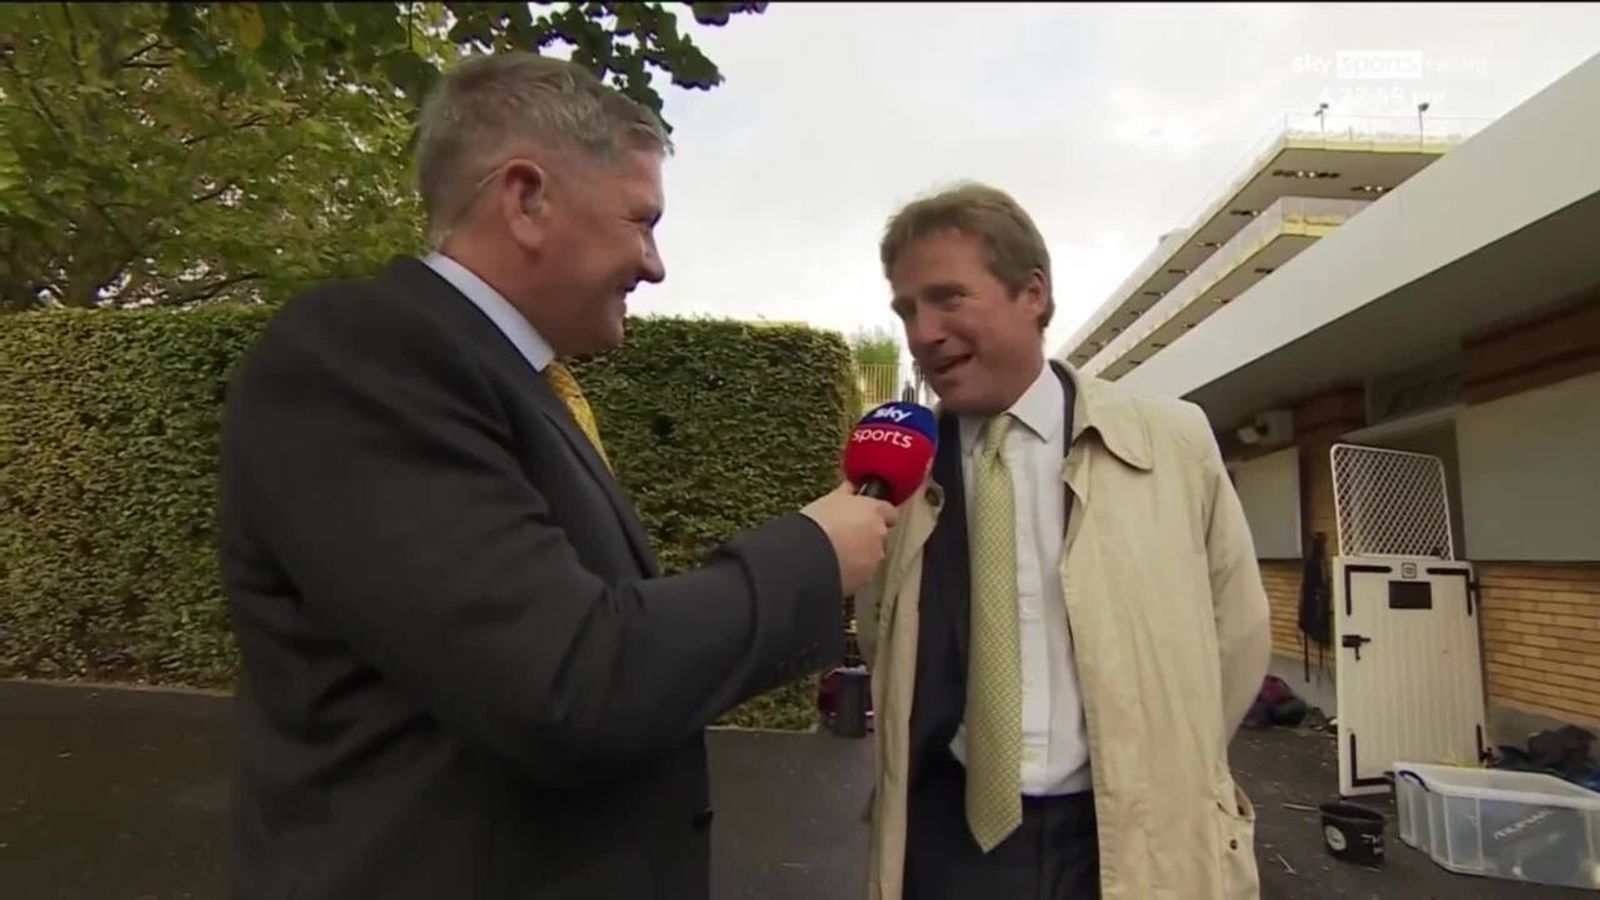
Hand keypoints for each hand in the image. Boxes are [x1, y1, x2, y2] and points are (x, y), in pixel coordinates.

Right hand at [801, 482, 898, 596]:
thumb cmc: (817, 524)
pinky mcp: (866, 579)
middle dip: (867, 537)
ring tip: (837, 554)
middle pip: (880, 535)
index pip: (890, 512)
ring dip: (861, 555)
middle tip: (846, 536)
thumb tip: (849, 487)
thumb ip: (846, 492)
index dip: (879, 515)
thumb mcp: (830, 500)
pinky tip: (836, 568)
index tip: (868, 516)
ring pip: (873, 556)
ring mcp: (874, 558)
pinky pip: (863, 574)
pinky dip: (854, 572)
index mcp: (874, 511)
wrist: (807, 556)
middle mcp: (880, 534)